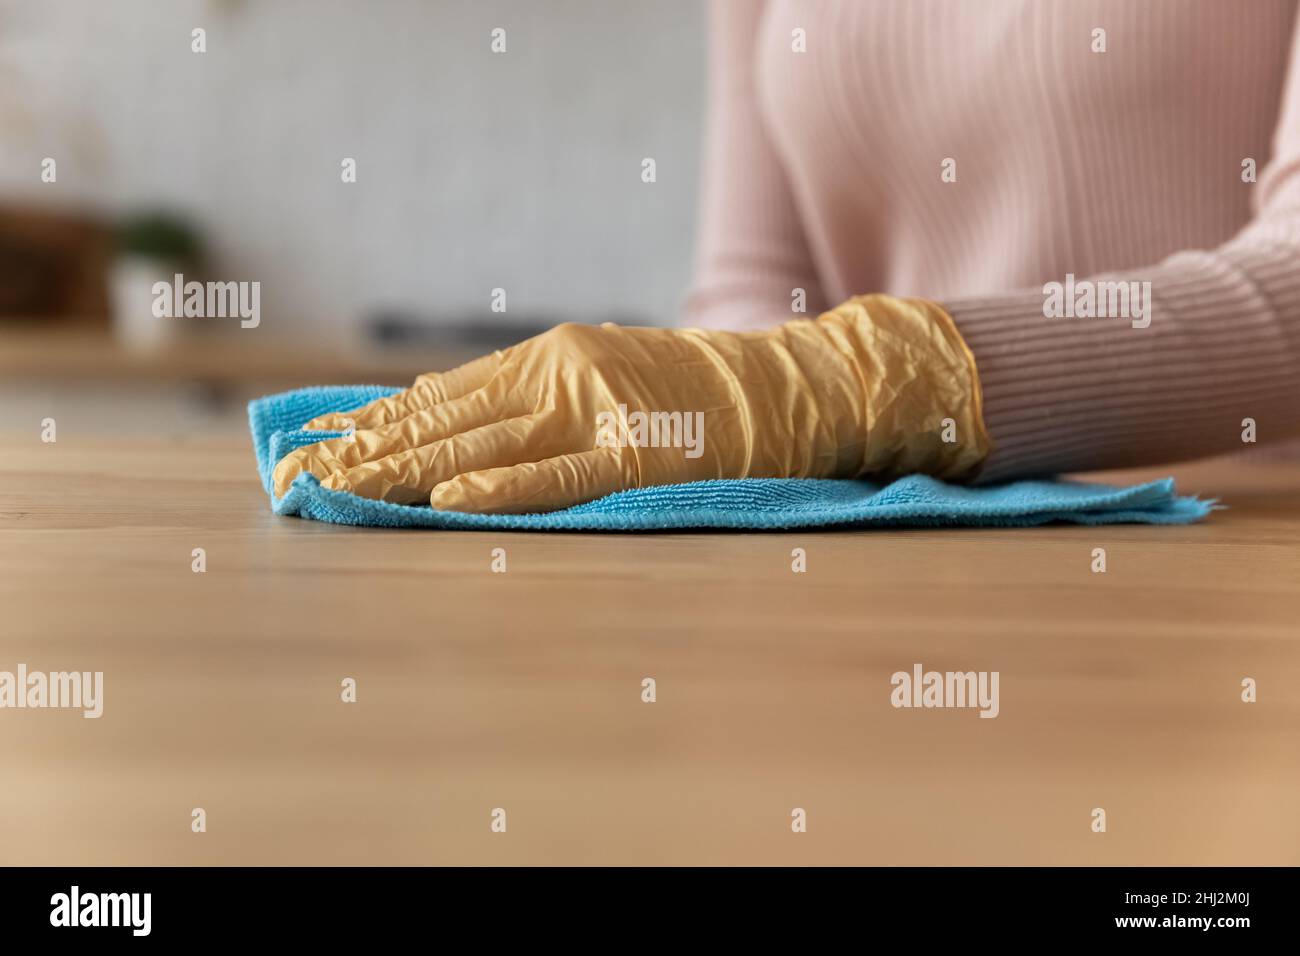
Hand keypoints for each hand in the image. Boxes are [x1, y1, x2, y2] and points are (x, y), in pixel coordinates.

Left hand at [272, 295, 990, 512]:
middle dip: (366, 451)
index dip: (371, 425)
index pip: (439, 396)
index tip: (309, 451)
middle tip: (295, 476)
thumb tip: (433, 411)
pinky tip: (451, 502)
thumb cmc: (687, 394)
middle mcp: (558, 374)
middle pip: (446, 419)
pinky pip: (563, 475)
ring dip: (408, 470)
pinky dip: (505, 488)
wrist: (784, 385)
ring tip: (341, 489)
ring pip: (486, 444)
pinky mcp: (642, 452)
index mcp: (544, 358)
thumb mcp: (596, 378)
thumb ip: (522, 396)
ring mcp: (599, 410)